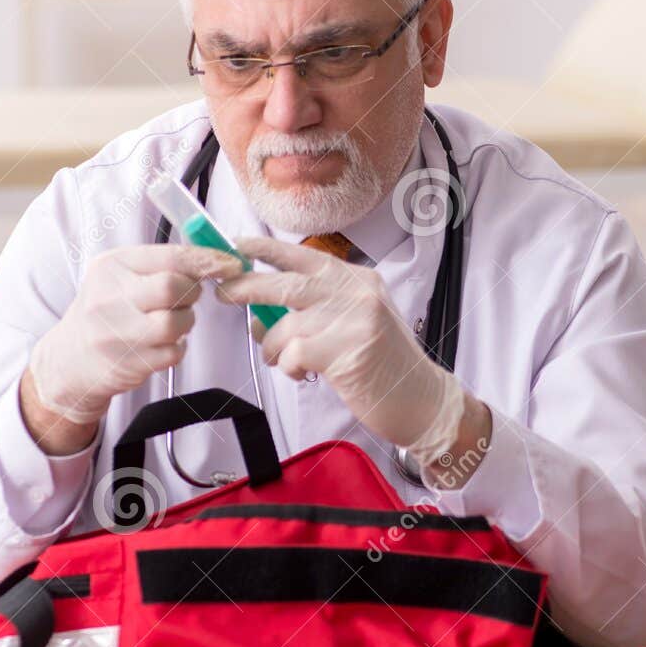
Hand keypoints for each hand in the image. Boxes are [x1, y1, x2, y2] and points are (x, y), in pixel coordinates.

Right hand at [25, 243, 242, 431]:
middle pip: (172, 288)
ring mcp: (116, 333)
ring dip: (185, 321)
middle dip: (191, 293)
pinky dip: (176, 347)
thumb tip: (216, 259)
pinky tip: (161, 343)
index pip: (170, 256)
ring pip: (176, 322)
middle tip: (186, 297)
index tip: (230, 264)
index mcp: (111, 266)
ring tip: (171, 320)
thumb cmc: (106, 310)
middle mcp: (108, 297)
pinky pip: (174, 352)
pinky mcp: (128, 364)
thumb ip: (162, 264)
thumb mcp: (121, 275)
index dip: (207, 260)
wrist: (71, 359)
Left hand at [218, 237, 490, 482]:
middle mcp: (356, 293)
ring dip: (273, 346)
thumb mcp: (355, 320)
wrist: (422, 402)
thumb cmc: (383, 365)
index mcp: (357, 280)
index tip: (237, 245)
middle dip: (247, 286)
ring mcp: (353, 320)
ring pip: (285, 325)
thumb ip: (318, 307)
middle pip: (286, 282)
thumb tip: (261, 309)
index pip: (304, 255)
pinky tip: (303, 374)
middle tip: (223, 292)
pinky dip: (289, 366)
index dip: (266, 248)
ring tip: (280, 359)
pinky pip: (294, 353)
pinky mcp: (346, 351)